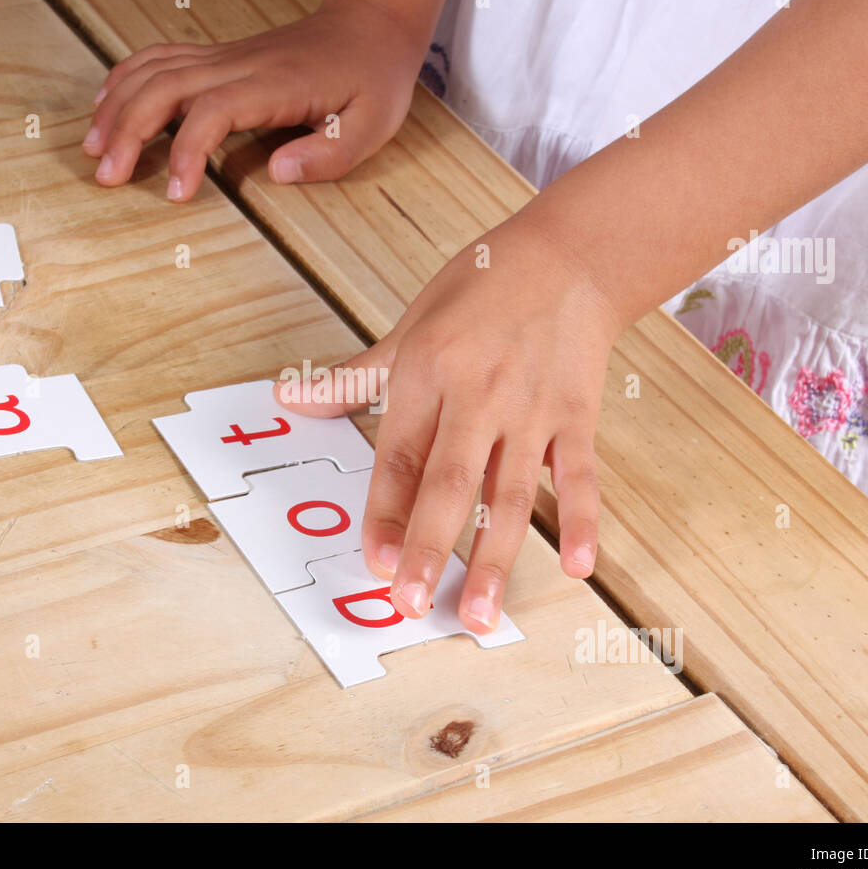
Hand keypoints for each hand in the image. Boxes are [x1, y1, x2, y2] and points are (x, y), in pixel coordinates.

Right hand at [82, 0, 425, 199]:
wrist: (370, 25)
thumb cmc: (372, 78)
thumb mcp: (371, 124)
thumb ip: (329, 154)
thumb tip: (279, 173)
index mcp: (275, 85)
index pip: (212, 111)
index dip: (187, 152)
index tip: (176, 193)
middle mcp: (241, 65)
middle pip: (165, 86)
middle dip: (128, 130)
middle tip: (107, 177)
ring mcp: (226, 56)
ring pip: (154, 70)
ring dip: (118, 106)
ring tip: (93, 148)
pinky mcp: (221, 56)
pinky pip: (161, 57)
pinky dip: (126, 77)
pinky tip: (107, 103)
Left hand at [276, 214, 620, 633]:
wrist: (568, 257)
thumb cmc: (481, 289)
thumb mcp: (409, 326)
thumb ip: (351, 379)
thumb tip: (287, 397)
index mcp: (428, 374)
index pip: (399, 457)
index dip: (384, 512)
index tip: (374, 562)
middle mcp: (477, 397)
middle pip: (450, 483)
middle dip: (429, 546)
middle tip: (412, 602)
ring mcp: (530, 410)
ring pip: (511, 494)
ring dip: (495, 557)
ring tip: (480, 611)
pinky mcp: (576, 417)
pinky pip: (579, 476)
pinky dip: (579, 520)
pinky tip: (576, 566)